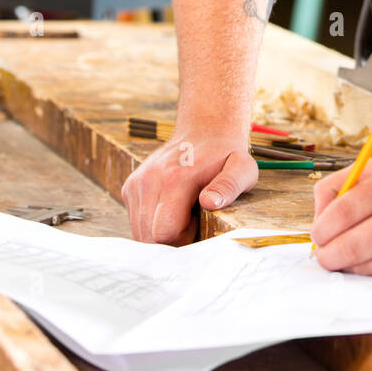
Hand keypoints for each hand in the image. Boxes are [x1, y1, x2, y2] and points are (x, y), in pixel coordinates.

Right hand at [121, 133, 257, 244]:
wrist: (205, 130)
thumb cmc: (225, 155)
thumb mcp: (241, 168)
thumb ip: (229, 186)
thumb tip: (209, 202)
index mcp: (174, 178)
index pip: (164, 233)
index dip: (184, 238)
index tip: (199, 223)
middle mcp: (149, 180)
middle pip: (149, 238)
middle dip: (172, 239)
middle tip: (193, 220)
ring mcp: (136, 184)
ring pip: (140, 232)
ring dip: (161, 232)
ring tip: (183, 212)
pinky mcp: (130, 188)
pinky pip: (137, 222)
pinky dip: (152, 223)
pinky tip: (171, 208)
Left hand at [309, 153, 371, 275]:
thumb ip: (345, 184)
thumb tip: (318, 218)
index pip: (345, 211)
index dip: (322, 228)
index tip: (317, 234)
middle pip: (354, 244)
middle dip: (330, 255)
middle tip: (324, 256)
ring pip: (370, 266)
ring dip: (351, 266)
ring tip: (348, 257)